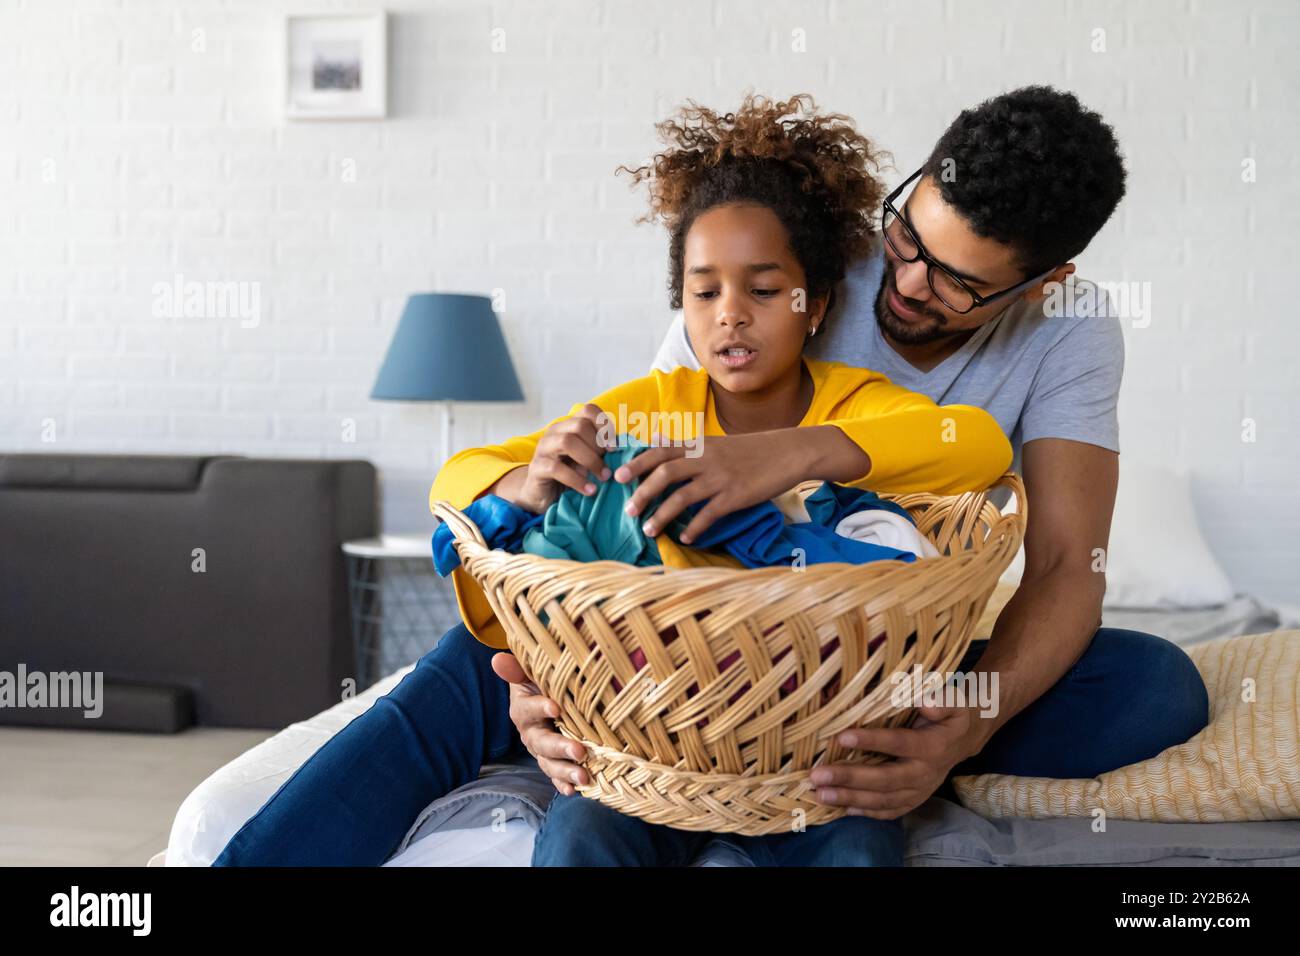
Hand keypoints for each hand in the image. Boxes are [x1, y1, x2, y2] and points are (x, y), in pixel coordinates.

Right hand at [491, 652, 588, 795]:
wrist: (548, 695)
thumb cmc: (542, 681)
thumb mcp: (531, 671)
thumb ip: (517, 667)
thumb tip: (497, 659)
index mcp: (523, 708)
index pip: (528, 709)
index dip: (540, 708)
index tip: (556, 707)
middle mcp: (530, 732)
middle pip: (541, 743)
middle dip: (559, 748)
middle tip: (579, 751)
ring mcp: (541, 750)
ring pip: (549, 763)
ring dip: (565, 771)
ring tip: (583, 777)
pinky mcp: (553, 761)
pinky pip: (556, 775)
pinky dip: (563, 784)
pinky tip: (574, 790)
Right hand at [500, 404, 614, 513]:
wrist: (544, 495)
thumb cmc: (571, 475)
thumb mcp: (589, 460)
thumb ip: (602, 451)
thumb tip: (622, 447)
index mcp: (569, 425)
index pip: (589, 410)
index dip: (605, 426)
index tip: (614, 448)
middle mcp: (554, 432)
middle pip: (580, 425)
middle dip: (598, 446)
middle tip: (608, 466)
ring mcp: (543, 448)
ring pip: (567, 441)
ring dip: (590, 460)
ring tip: (603, 477)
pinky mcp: (537, 467)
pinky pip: (557, 468)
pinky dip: (577, 480)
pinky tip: (590, 490)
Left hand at [615, 426, 866, 543]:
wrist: (787, 452)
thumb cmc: (750, 449)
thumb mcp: (715, 442)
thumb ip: (685, 445)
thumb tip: (656, 440)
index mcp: (699, 445)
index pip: (660, 451)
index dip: (637, 463)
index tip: (618, 476)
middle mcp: (705, 459)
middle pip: (665, 473)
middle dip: (643, 492)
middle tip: (628, 509)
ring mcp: (720, 478)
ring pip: (682, 497)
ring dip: (662, 516)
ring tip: (648, 531)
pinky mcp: (735, 496)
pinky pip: (709, 515)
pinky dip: (695, 529)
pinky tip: (687, 540)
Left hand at [808, 703, 983, 818]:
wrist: (965, 740)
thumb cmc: (951, 715)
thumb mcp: (954, 702)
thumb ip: (940, 701)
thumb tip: (923, 702)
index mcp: (932, 746)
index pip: (898, 744)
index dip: (871, 741)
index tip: (841, 737)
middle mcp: (925, 773)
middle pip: (885, 779)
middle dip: (850, 778)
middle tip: (818, 775)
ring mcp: (920, 791)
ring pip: (883, 800)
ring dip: (850, 799)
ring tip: (820, 794)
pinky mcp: (914, 800)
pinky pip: (890, 811)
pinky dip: (866, 812)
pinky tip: (841, 809)